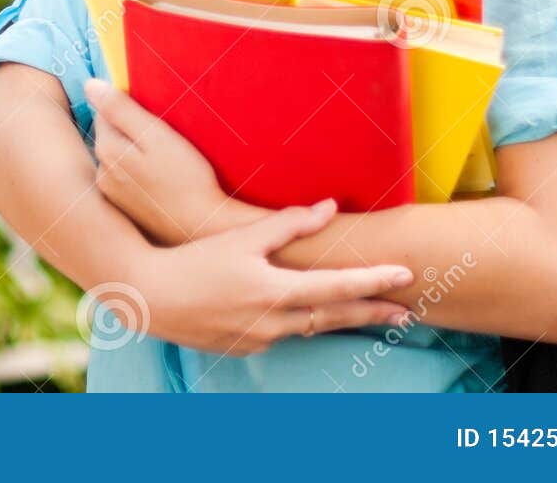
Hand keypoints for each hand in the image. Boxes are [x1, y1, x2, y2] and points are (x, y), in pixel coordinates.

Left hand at [86, 78, 267, 243]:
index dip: (129, 106)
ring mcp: (110, 194)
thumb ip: (121, 109)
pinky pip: (125, 180)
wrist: (203, 229)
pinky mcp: (124, 210)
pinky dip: (138, 174)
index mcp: (106, 149)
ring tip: (164, 160)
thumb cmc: (187, 178)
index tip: (154, 114)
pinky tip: (160, 180)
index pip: (104, 111)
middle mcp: (100, 173)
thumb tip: (89, 85)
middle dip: (130, 130)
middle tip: (164, 139)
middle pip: (109, 135)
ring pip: (117, 158)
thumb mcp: (157, 136)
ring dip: (133, 152)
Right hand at [120, 199, 415, 356]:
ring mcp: (261, 340)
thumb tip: (329, 208)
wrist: (149, 296)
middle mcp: (274, 322)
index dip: (375, 281)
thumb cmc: (193, 260)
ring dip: (339, 317)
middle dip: (373, 312)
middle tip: (407, 311)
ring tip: (368, 311)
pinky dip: (298, 320)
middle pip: (336, 316)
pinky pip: (281, 332)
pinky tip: (302, 309)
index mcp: (276, 291)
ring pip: (310, 326)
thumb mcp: (241, 236)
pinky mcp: (246, 347)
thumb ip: (288, 224)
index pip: (338, 287)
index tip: (406, 275)